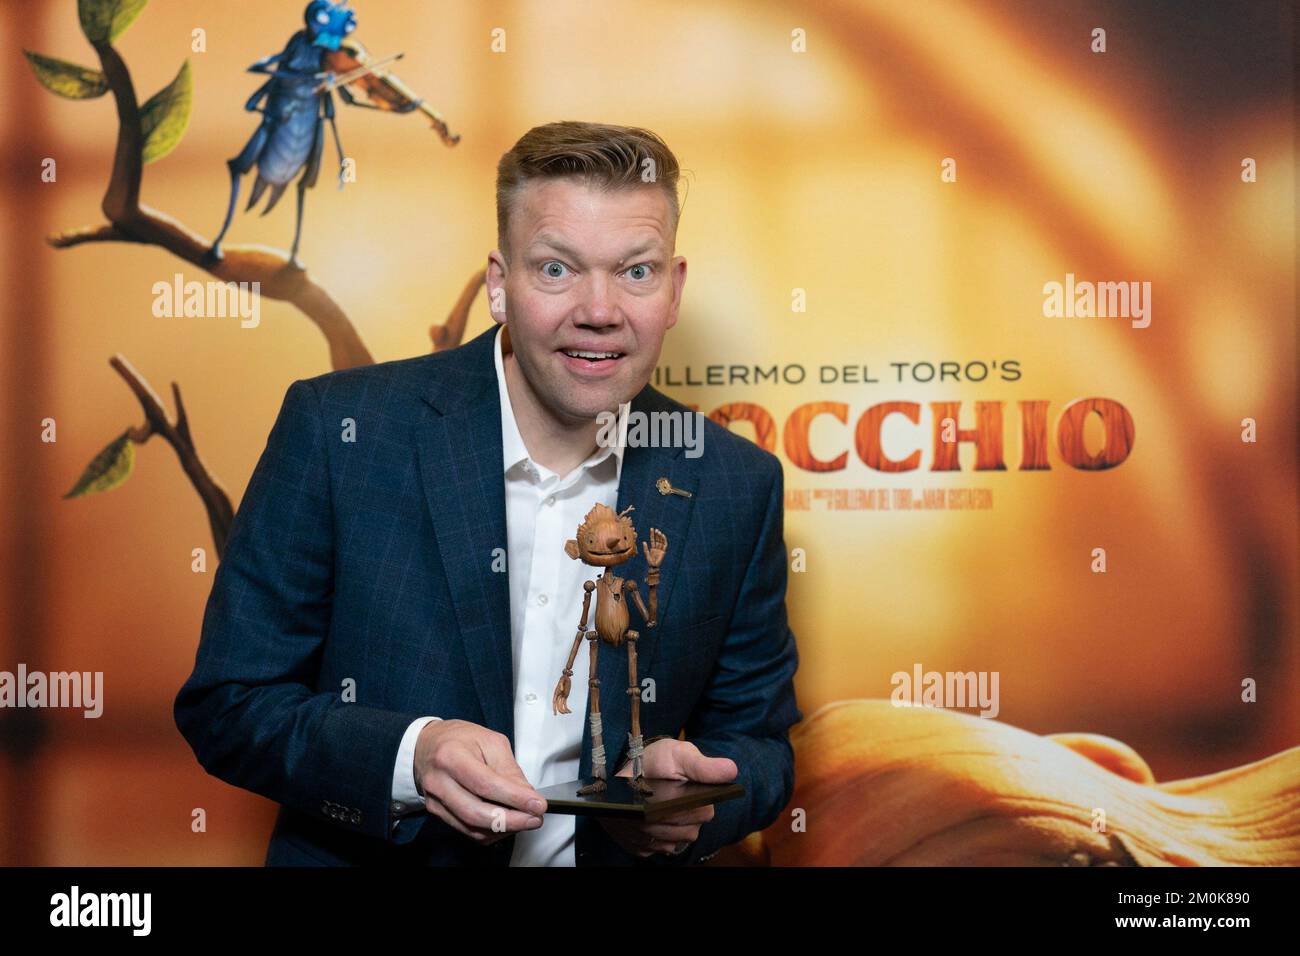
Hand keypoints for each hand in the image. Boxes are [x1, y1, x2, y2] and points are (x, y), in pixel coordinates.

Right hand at [413, 719, 545, 844]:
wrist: (426, 745)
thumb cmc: (459, 739)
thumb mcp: (489, 741)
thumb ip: (509, 769)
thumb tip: (527, 795)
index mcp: (451, 756)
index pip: (485, 784)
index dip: (514, 798)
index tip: (538, 804)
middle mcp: (439, 781)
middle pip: (476, 812)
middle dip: (511, 821)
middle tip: (535, 819)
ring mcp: (435, 800)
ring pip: (472, 827)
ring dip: (503, 830)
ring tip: (525, 820)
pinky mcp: (436, 813)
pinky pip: (466, 831)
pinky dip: (490, 832)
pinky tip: (506, 823)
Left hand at [598, 738, 736, 857]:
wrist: (632, 769)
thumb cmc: (660, 760)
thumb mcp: (679, 755)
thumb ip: (703, 765)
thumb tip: (732, 770)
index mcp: (703, 803)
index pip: (700, 814)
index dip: (681, 806)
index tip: (665, 793)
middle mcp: (691, 825)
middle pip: (681, 831)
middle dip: (662, 816)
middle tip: (646, 797)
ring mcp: (671, 839)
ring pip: (665, 842)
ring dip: (648, 827)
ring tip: (636, 807)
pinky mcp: (650, 847)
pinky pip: (647, 849)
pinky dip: (635, 836)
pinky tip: (630, 820)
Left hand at [642, 527, 666, 569]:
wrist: (654, 566)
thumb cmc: (649, 561)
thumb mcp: (646, 554)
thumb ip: (645, 548)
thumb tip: (644, 541)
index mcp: (652, 548)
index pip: (653, 539)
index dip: (652, 534)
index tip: (652, 529)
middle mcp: (657, 548)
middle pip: (657, 539)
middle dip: (656, 534)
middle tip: (655, 529)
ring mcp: (660, 549)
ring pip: (661, 541)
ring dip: (660, 536)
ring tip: (658, 532)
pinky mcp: (664, 551)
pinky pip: (665, 545)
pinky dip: (664, 540)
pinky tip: (662, 536)